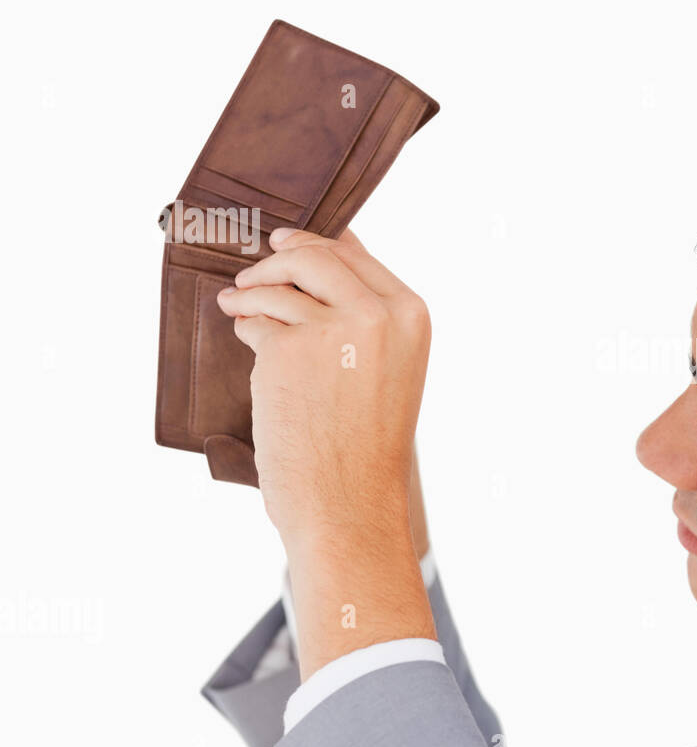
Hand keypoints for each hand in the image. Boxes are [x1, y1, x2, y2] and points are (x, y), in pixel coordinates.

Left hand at [217, 227, 435, 676]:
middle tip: (254, 270)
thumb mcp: (390, 371)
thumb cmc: (367, 447)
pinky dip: (245, 327)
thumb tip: (327, 261)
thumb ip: (368, 319)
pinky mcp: (287, 348)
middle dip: (279, 258)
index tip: (290, 244)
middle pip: (316, 254)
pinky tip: (245, 339)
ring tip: (236, 304)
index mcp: (411, 316)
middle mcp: (378, 314)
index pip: (358, 256)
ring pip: (277, 283)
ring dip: (251, 291)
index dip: (319, 244)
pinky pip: (254, 320)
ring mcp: (332, 328)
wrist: (349, 503)